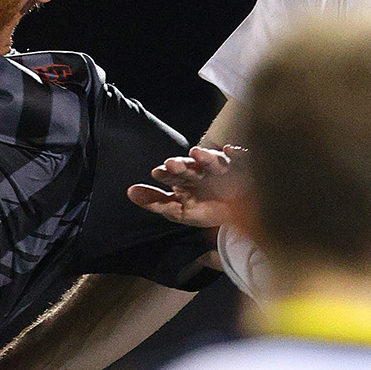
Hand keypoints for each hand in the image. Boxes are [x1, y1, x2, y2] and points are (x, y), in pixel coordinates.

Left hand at [126, 144, 241, 227]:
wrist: (237, 218)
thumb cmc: (206, 209)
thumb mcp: (178, 211)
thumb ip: (155, 202)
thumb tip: (129, 191)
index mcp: (186, 179)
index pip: (172, 174)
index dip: (165, 172)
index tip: (156, 172)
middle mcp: (203, 171)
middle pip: (190, 166)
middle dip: (182, 164)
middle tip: (172, 163)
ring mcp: (222, 170)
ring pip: (213, 161)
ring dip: (205, 156)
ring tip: (196, 153)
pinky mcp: (240, 169)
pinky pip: (240, 160)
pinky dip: (237, 154)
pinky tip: (230, 150)